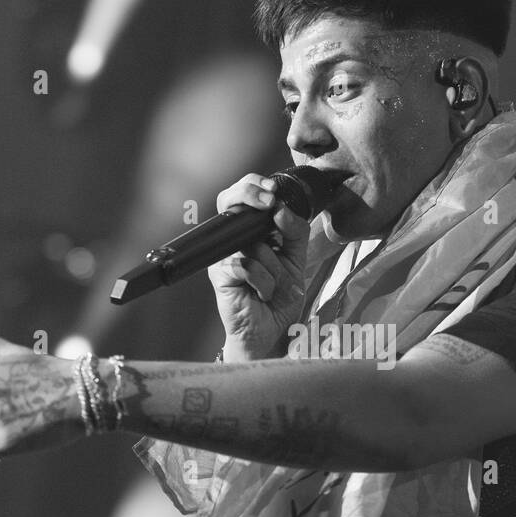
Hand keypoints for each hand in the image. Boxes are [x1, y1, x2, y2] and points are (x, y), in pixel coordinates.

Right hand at [208, 172, 310, 359]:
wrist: (270, 331)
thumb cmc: (279, 296)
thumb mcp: (296, 260)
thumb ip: (294, 232)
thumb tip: (281, 210)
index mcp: (249, 233)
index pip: (241, 196)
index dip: (252, 185)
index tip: (272, 190)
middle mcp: (232, 241)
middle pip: (232, 202)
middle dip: (252, 197)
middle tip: (270, 204)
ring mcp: (223, 257)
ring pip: (256, 245)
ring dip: (275, 270)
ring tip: (273, 288)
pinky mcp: (219, 275)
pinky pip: (248, 266)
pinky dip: (264, 283)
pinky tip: (261, 295)